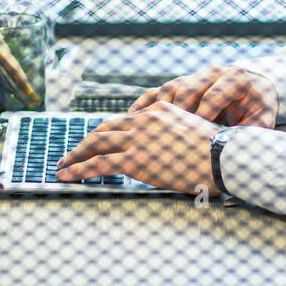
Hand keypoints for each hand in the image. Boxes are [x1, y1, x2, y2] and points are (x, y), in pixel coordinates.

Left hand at [56, 101, 220, 195]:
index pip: (124, 120)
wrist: (222, 157)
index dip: (106, 132)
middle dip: (85, 143)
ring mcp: (137, 138)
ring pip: (96, 144)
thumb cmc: (216, 151)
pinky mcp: (133, 159)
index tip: (95, 141)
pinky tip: (68, 176)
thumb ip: (174, 134)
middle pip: (105, 129)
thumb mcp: (193, 131)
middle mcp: (144, 119)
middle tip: (72, 153)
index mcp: (159, 109)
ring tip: (64, 166)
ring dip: (76, 156)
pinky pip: (98, 164)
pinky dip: (79, 170)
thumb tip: (166, 148)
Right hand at [129, 65, 277, 127]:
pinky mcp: (177, 85)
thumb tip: (241, 149)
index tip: (198, 135)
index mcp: (235, 77)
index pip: (214, 94)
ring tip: (152, 133)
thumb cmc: (257, 110)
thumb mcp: (262, 121)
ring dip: (160, 111)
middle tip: (173, 137)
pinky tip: (133, 121)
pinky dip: (143, 106)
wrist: (253, 91)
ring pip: (169, 89)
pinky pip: (155, 93)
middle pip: (187, 89)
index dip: (205, 115)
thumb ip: (252, 132)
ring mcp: (192, 77)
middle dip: (179, 114)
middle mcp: (212, 73)